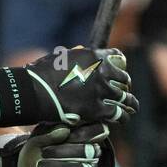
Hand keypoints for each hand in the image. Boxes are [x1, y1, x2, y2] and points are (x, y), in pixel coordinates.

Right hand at [22, 46, 137, 124]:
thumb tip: (82, 48)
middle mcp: (102, 72)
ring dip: (130, 101)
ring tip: (132, 106)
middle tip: (125, 90)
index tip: (121, 70)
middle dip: (125, 84)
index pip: (118, 57)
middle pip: (124, 78)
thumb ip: (76, 53)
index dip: (121, 64)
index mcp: (94, 56)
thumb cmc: (42, 73)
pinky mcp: (97, 109)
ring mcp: (101, 91)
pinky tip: (123, 118)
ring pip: (126, 97)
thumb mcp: (61, 56)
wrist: (34, 91)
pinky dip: (123, 116)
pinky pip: (118, 114)